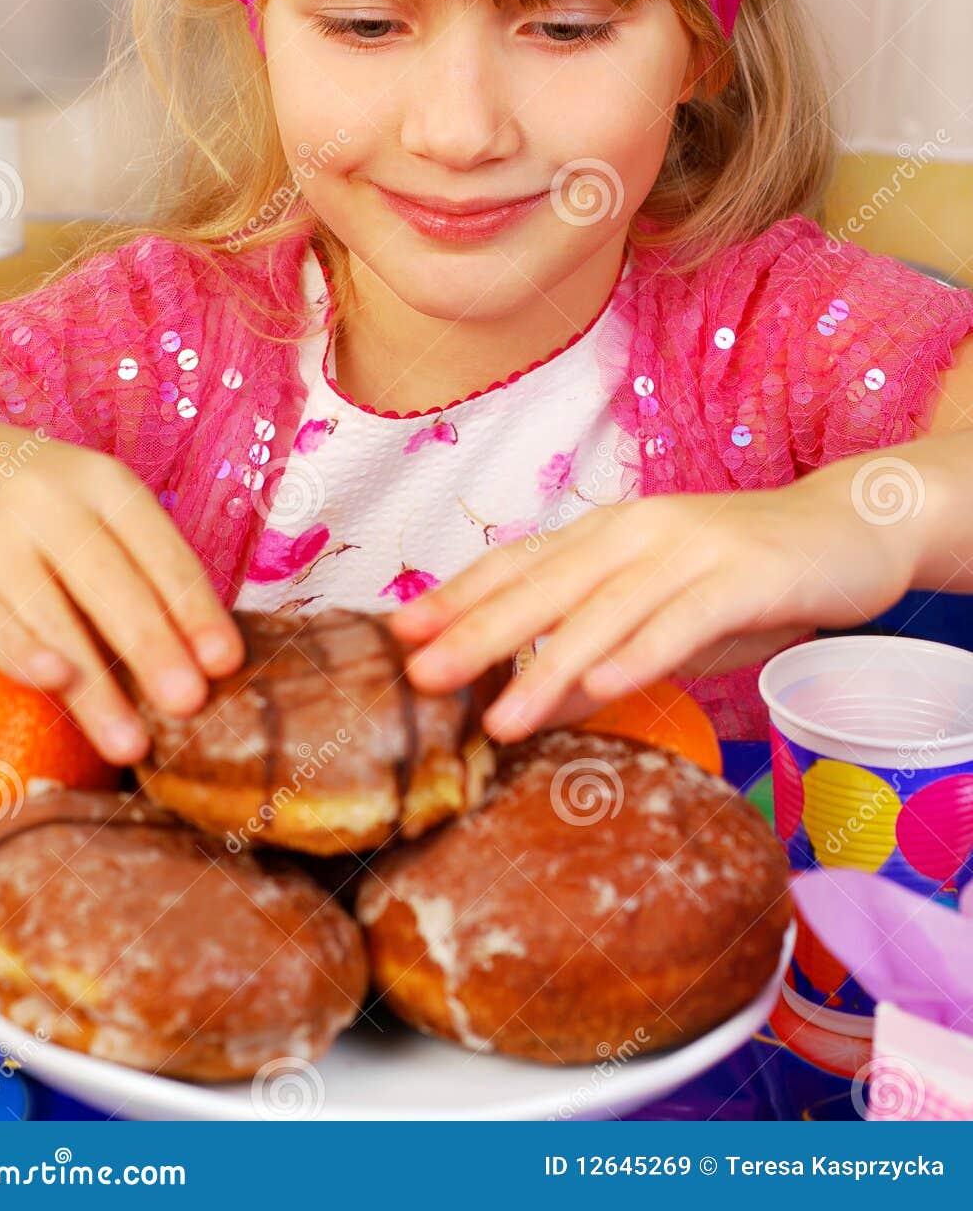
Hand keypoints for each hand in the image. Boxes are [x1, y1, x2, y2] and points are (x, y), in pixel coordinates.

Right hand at [0, 395, 243, 762]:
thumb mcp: (82, 503)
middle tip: (188, 705)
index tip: (226, 661)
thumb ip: (129, 561)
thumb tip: (195, 652)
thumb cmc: (23, 498)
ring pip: (53, 617)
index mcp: (103, 482)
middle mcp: (51, 500)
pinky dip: (22, 653)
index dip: (194, 608)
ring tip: (130, 742)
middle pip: (112, 584)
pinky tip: (53, 682)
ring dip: (95, 686)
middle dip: (154, 648)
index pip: (160, 551)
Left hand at [389, 459, 923, 741]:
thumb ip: (597, 654)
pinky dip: (639, 653)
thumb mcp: (661, 619)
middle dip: (476, 634)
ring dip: (547, 665)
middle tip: (417, 677)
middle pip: (544, 587)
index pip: (519, 563)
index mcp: (608, 533)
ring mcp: (690, 549)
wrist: (849, 529)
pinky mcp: (744, 575)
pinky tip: (601, 687)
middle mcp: (637, 531)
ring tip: (497, 718)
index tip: (399, 633)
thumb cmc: (745, 580)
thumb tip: (524, 706)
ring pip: (604, 610)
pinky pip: (682, 619)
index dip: (459, 597)